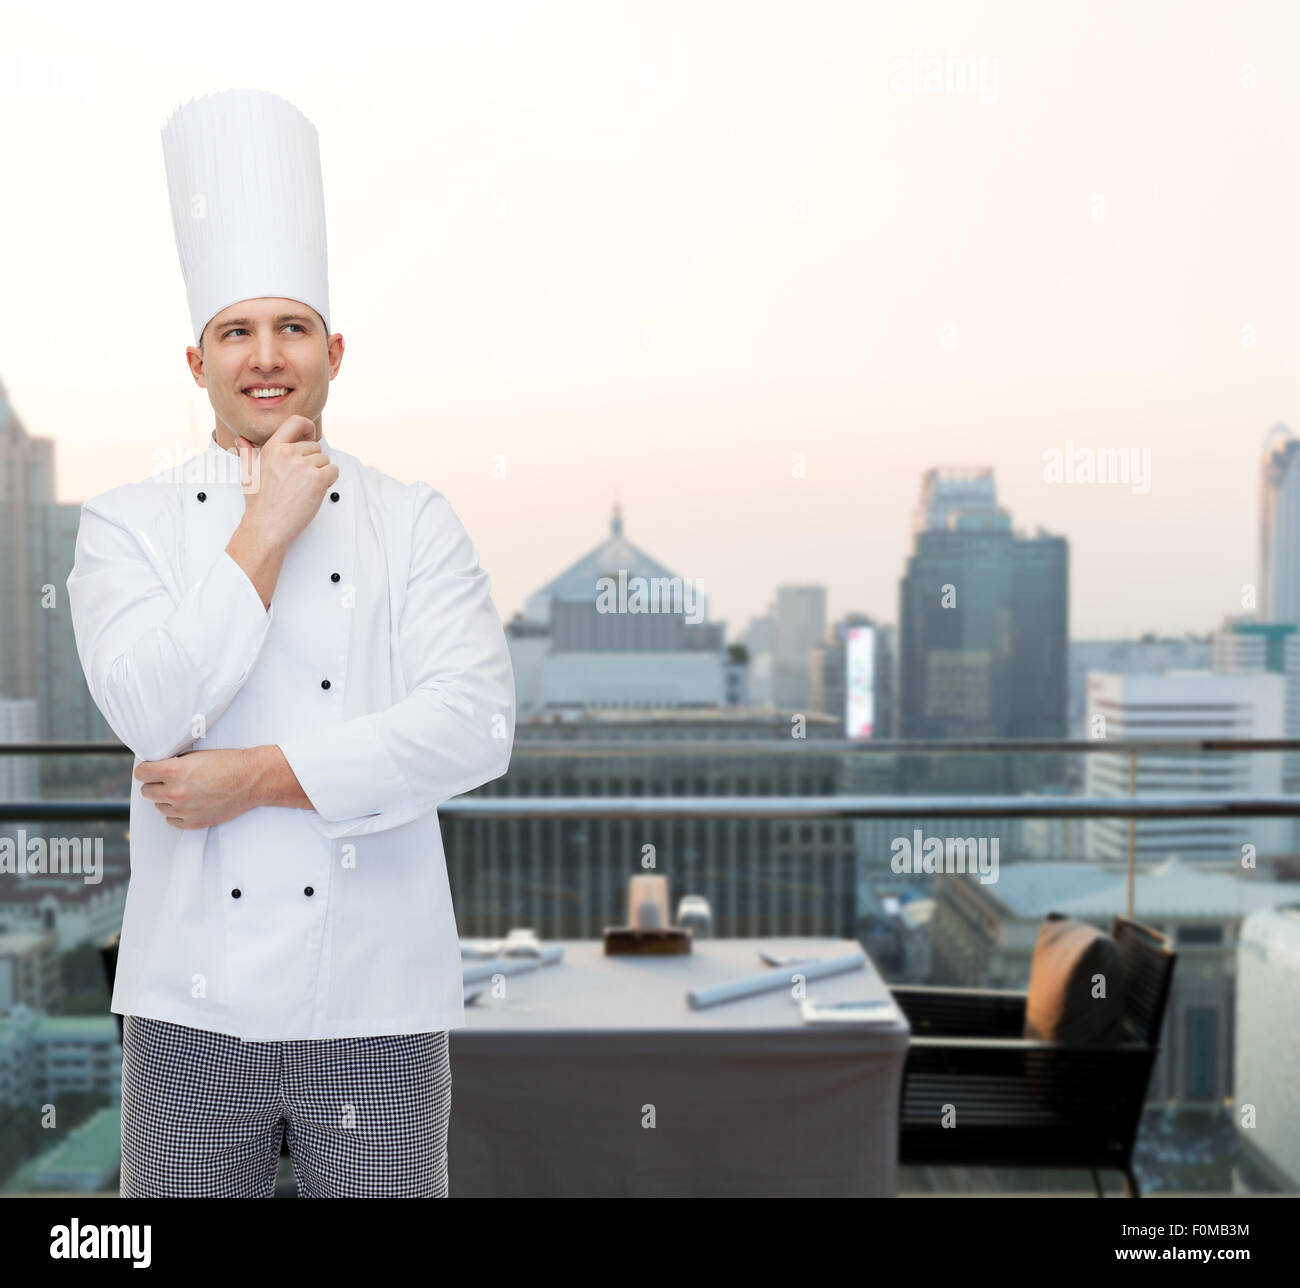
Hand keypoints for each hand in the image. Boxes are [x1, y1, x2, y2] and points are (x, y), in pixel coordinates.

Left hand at [134, 749, 258, 829]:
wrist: (252, 779)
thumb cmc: (228, 763)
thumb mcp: (196, 755)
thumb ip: (173, 763)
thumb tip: (157, 769)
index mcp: (173, 771)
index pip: (140, 773)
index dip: (147, 770)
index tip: (152, 770)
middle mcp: (175, 792)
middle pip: (146, 791)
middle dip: (156, 784)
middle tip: (170, 780)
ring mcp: (184, 810)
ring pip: (159, 806)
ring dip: (167, 799)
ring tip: (186, 791)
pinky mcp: (193, 823)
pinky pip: (171, 820)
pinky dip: (177, 812)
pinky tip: (190, 803)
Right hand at [235, 415, 339, 546]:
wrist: (267, 527)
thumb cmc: (259, 503)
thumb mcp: (249, 473)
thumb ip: (248, 453)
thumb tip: (240, 440)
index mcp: (273, 448)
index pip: (296, 421)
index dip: (307, 427)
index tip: (309, 437)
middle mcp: (288, 453)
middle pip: (315, 446)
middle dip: (313, 462)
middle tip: (300, 480)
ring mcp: (303, 466)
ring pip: (325, 460)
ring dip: (321, 473)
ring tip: (304, 488)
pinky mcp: (317, 480)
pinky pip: (334, 471)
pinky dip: (330, 481)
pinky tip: (316, 491)